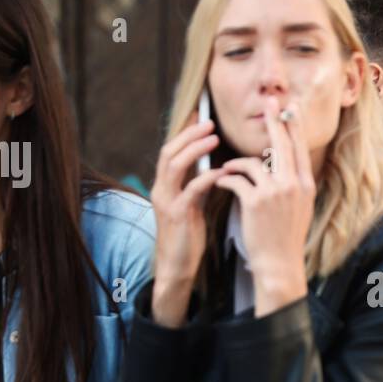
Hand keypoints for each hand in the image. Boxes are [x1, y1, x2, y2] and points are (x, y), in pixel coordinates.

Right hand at [149, 112, 227, 325]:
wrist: (177, 266)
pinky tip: (221, 172)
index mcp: (164, 185)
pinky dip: (205, 178)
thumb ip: (199, 185)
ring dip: (194, 149)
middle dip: (188, 134)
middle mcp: (161, 189)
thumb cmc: (189, 236)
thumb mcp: (193, 204)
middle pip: (169, 151)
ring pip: (174, 165)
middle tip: (209, 122)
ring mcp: (167, 201)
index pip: (170, 150)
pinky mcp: (177, 215)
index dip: (184, 132)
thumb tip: (216, 166)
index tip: (200, 115)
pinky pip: (190, 190)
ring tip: (213, 138)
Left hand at [214, 95, 314, 315]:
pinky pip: (237, 179)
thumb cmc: (285, 238)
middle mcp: (293, 184)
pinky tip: (221, 182)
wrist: (279, 264)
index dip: (294, 126)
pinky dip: (227, 179)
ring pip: (254, 161)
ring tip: (227, 168)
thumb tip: (281, 164)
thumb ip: (293, 185)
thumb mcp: (299, 208)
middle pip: (283, 143)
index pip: (300, 148)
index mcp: (305, 185)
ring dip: (237, 163)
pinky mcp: (256, 201)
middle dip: (274, 120)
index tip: (289, 108)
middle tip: (268, 101)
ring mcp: (275, 192)